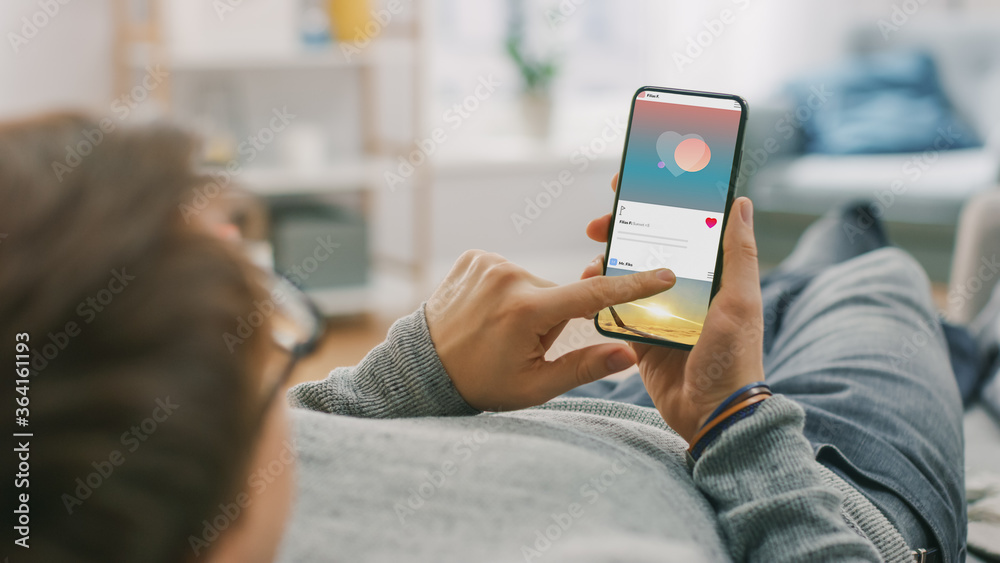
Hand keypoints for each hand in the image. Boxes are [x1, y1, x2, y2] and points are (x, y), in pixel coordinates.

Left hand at [425, 250, 676, 411]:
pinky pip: (511, 272)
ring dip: (530, 304)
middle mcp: (508, 278)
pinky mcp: (474, 257)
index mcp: (526, 311)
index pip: (594, 295)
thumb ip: (584, 367)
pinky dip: (508, 291)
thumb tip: (630, 355)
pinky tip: (487, 312)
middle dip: (553, 318)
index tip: (664, 273)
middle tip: (521, 345)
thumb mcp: (535, 386)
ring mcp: (488, 263)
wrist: (425, 368)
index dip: (633, 286)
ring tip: (499, 330)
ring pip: (535, 283)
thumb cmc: (482, 382)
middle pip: (559, 294)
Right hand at [581, 175, 764, 441]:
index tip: (635, 183)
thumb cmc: (734, 358)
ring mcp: (659, 310)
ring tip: (591, 257)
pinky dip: (598, 294)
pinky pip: (614, 307)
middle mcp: (684, 287)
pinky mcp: (640, 334)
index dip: (660, 203)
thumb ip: (738, 254)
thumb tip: (740, 202)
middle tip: (597, 223)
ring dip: (606, 260)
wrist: (712, 415)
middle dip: (621, 228)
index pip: (684, 226)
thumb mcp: (740, 302)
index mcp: (711, 275)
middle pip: (647, 245)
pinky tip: (587, 284)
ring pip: (626, 273)